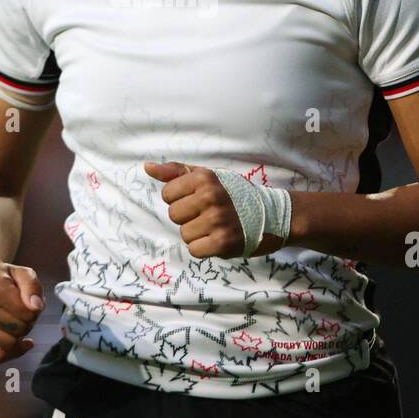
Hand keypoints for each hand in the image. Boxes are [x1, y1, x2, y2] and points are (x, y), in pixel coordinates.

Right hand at [0, 259, 44, 363]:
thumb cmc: (0, 280)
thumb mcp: (21, 273)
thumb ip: (33, 287)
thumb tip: (36, 307)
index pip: (29, 313)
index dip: (35, 311)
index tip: (28, 305)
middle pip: (19, 330)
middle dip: (27, 324)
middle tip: (19, 314)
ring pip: (9, 346)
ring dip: (17, 338)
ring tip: (12, 324)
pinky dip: (10, 353)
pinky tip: (15, 343)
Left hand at [144, 161, 283, 258]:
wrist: (271, 215)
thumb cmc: (235, 195)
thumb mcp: (208, 177)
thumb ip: (176, 172)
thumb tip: (146, 167)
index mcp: (204, 178)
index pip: (167, 194)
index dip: (180, 199)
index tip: (198, 200)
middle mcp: (210, 196)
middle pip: (173, 215)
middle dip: (187, 217)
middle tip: (208, 215)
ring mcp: (216, 220)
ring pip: (184, 234)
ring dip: (197, 234)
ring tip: (214, 227)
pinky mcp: (222, 242)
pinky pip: (194, 250)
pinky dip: (204, 248)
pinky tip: (217, 239)